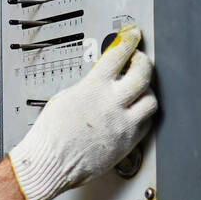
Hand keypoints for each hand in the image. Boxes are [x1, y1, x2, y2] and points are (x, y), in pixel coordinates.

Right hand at [8, 24, 156, 199]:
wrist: (49, 163)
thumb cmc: (50, 135)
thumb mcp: (65, 98)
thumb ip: (88, 86)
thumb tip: (99, 80)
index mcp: (93, 88)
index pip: (118, 54)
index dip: (129, 41)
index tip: (133, 36)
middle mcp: (111, 104)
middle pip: (143, 74)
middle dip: (144, 63)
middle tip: (140, 61)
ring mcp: (122, 124)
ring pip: (151, 101)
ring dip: (147, 91)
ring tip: (138, 90)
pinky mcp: (127, 143)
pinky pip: (146, 124)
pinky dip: (143, 115)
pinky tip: (135, 113)